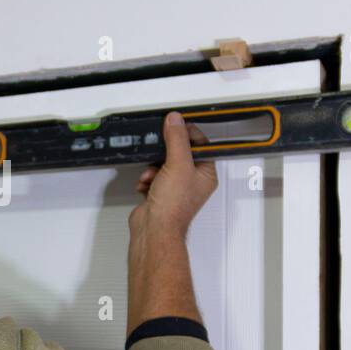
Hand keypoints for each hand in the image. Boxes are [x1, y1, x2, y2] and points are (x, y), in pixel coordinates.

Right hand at [129, 112, 217, 239]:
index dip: (187, 133)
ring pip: (163, 165)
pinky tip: (145, 185)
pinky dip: (147, 179)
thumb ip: (177, 139)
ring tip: (151, 175)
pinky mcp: (161, 194)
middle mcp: (193, 181)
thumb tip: (175, 120)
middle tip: (159, 148)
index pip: (200, 145)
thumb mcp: (177, 164)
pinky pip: (153, 177)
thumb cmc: (173, 206)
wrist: (154, 229)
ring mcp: (176, 188)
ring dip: (153, 168)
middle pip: (179, 153)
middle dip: (165, 153)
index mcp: (205, 174)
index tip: (175, 125)